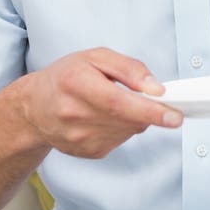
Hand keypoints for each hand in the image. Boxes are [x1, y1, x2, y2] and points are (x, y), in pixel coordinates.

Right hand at [19, 47, 181, 158]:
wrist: (34, 106)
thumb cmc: (67, 76)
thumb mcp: (96, 57)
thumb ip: (129, 69)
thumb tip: (156, 89)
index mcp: (76, 83)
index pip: (119, 102)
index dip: (150, 110)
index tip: (175, 116)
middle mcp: (74, 114)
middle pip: (128, 119)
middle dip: (150, 111)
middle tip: (159, 101)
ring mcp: (79, 138)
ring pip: (129, 131)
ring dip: (135, 118)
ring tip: (117, 103)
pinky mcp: (86, 152)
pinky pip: (120, 140)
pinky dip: (124, 128)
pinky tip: (107, 117)